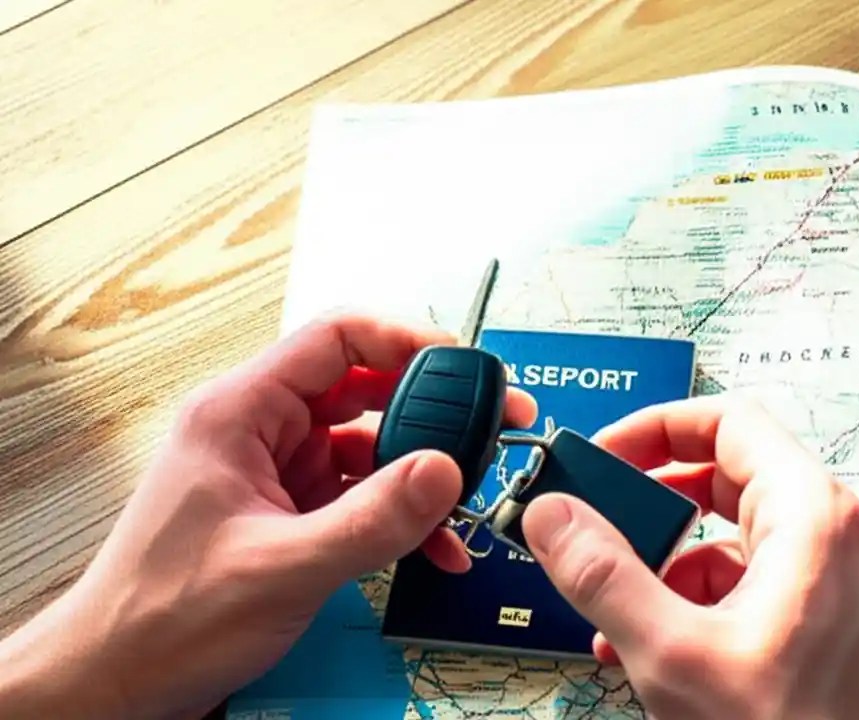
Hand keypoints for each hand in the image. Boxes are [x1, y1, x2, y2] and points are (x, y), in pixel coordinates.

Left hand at [0, 314, 535, 719]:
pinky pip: (362, 495)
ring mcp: (277, 473)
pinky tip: (437, 545)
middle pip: (363, 390)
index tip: (463, 366)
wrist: (121, 682)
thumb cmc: (165, 620)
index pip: (333, 341)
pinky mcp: (290, 513)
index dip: (404, 341)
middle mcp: (260, 432)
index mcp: (239, 414)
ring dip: (423, 471)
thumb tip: (444, 470)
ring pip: (370, 446)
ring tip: (473, 492)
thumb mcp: (282, 568)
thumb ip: (371, 520)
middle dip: (433, 409)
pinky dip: (401, 515)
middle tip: (492, 424)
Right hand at [519, 395, 858, 719]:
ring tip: (618, 613)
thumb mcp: (674, 657)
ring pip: (739, 536)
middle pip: (729, 476)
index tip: (601, 456)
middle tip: (596, 529)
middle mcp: (839, 534)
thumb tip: (556, 517)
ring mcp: (842, 577)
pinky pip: (758, 580)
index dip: (654, 428)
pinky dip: (704, 598)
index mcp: (815, 517)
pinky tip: (660, 645)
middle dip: (651, 507)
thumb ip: (603, 576)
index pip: (728, 420)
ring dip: (671, 564)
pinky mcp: (835, 616)